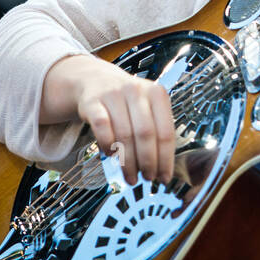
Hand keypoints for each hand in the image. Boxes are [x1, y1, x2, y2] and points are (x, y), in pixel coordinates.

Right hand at [41, 54, 175, 184]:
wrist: (96, 81)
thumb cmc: (128, 103)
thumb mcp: (148, 108)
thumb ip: (157, 132)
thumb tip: (164, 170)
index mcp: (157, 94)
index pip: (166, 132)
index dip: (165, 159)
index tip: (164, 178)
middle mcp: (136, 91)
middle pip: (146, 134)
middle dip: (148, 162)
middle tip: (147, 179)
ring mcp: (113, 94)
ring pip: (124, 134)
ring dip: (128, 162)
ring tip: (131, 177)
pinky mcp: (92, 102)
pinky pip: (102, 128)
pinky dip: (108, 145)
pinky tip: (111, 156)